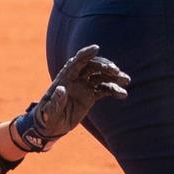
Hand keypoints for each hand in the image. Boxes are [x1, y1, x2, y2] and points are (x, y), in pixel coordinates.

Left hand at [13, 46, 129, 151]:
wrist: (52, 126)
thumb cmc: (47, 117)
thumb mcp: (49, 111)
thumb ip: (56, 101)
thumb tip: (61, 89)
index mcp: (65, 78)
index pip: (76, 62)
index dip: (85, 54)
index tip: (96, 48)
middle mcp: (76, 79)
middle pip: (92, 67)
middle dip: (104, 66)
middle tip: (115, 70)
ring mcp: (84, 86)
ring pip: (101, 77)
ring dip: (113, 77)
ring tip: (126, 80)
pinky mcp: (91, 95)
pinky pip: (104, 90)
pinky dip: (114, 90)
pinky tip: (123, 94)